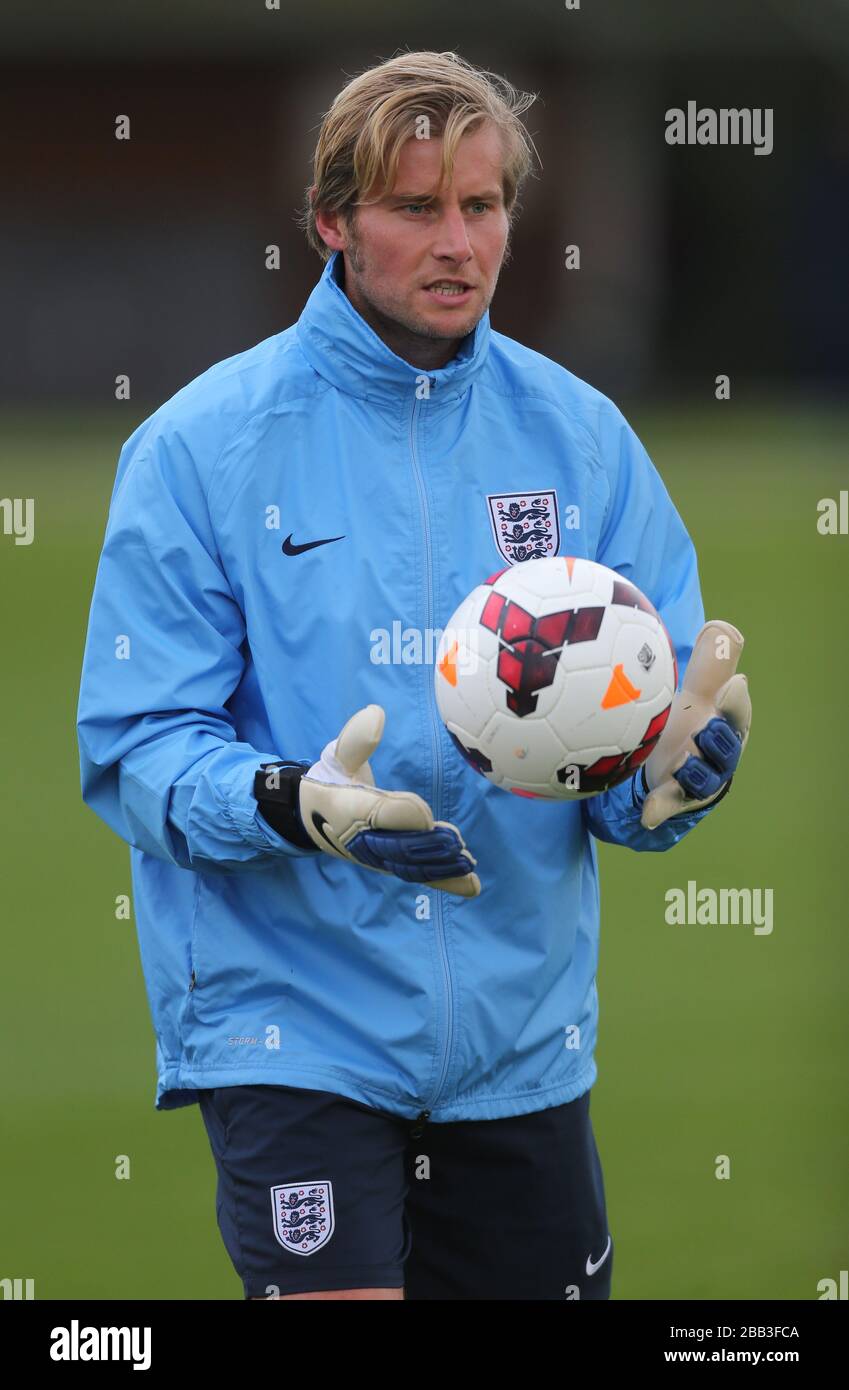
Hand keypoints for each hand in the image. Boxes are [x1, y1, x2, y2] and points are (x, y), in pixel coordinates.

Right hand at [298, 704, 480, 897]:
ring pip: (409, 866)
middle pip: (397, 846)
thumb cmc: (333, 778)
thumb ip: (356, 738)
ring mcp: (376, 857)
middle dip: (428, 847)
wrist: (311, 815)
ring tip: (467, 863)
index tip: (426, 814)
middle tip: (457, 843)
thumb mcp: (339, 755)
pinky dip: (443, 882)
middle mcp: (361, 840)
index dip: (402, 815)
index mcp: (347, 808)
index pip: (377, 815)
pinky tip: (471, 886)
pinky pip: (416, 875)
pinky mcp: (390, 865)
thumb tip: (377, 714)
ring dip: (439, 867)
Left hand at [641, 620, 750, 829]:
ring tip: (683, 763)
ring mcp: (700, 779)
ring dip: (695, 772)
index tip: (734, 684)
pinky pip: (670, 804)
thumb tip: (722, 628)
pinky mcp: (677, 798)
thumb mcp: (701, 694)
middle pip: (726, 748)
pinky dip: (660, 809)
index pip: (738, 713)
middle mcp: (720, 755)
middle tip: (706, 725)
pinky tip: (648, 814)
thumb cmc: (691, 721)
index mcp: (728, 725)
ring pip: (704, 779)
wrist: (674, 765)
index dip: (737, 700)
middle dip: (718, 737)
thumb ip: (712, 665)